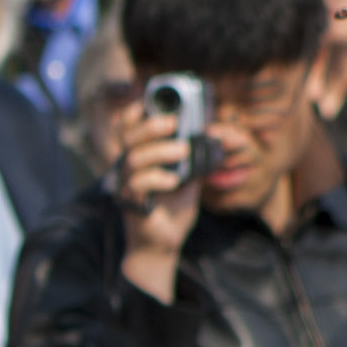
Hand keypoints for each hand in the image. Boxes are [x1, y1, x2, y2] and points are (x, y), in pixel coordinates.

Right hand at [113, 115, 201, 302]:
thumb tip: (220, 137)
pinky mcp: (131, 204)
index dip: (135, 114)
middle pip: (128, 138)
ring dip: (159, 151)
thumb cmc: (173, 209)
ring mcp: (126, 186)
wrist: (164, 244)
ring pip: (133, 158)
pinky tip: (174, 181)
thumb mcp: (190, 177)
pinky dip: (157, 178)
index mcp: (139, 157)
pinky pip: (137, 184)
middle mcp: (128, 169)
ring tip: (184, 151)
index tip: (150, 103)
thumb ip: (197, 157)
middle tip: (174, 123)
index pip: (128, 129)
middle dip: (150, 126)